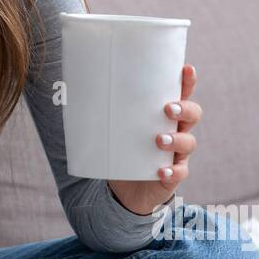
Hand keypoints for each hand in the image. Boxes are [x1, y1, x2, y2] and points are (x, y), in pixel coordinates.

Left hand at [109, 63, 202, 215]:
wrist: (125, 189)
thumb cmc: (121, 149)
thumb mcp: (113, 127)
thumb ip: (99, 110)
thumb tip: (66, 88)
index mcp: (165, 114)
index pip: (182, 93)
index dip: (187, 81)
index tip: (186, 69)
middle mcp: (176, 130)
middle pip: (193, 114)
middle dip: (184, 109)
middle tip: (167, 108)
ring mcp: (177, 154)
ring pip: (189, 142)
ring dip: (177, 139)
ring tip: (159, 139)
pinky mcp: (173, 175)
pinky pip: (180, 173)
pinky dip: (173, 171)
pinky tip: (161, 171)